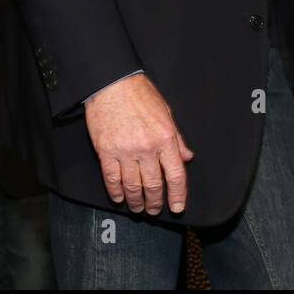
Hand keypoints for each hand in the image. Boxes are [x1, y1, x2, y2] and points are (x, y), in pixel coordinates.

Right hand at [84, 74, 193, 215]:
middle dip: (155, 202)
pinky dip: (116, 192)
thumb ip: (177, 138)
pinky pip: (112, 178)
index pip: (176, 174)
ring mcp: (125, 151)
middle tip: (155, 210)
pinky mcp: (106, 151)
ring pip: (133, 185)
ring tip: (138, 208)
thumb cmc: (140, 94)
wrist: (112, 83)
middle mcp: (147, 148)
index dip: (178, 195)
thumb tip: (187, 157)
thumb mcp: (167, 113)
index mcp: (165, 138)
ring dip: (136, 201)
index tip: (177, 207)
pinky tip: (119, 198)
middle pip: (154, 184)